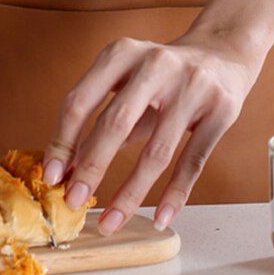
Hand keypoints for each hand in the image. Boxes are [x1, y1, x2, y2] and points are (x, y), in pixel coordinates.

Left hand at [42, 0, 273, 234]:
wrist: (222, 52)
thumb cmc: (162, 74)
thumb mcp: (126, 83)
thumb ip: (100, 119)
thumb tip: (69, 167)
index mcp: (121, 53)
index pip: (81, 100)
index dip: (63, 141)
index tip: (51, 176)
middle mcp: (155, 64)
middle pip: (116, 122)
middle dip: (92, 167)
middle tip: (74, 201)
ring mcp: (191, 86)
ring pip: (156, 151)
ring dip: (130, 193)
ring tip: (110, 222)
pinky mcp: (220, 110)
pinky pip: (193, 161)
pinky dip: (175, 194)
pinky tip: (160, 217)